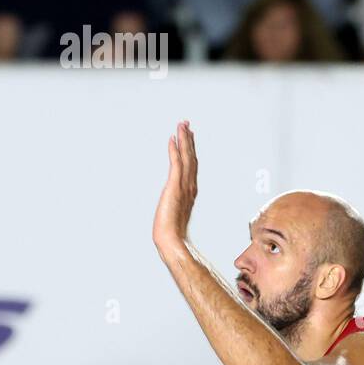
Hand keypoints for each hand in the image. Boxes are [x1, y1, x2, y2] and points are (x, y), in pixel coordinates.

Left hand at [153, 120, 198, 249]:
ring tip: (182, 125)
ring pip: (186, 157)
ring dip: (183, 139)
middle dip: (189, 140)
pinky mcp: (175, 186)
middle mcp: (190, 185)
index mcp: (190, 190)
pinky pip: (175, 163)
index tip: (189, 137)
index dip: (190, 150)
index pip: (191, 165)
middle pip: (191, 157)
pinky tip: (172, 139)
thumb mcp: (175, 214)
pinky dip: (174, 150)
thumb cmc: (171, 231)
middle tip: (186, 124)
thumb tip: (175, 204)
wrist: (171, 240)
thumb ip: (177, 206)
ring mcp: (183, 185)